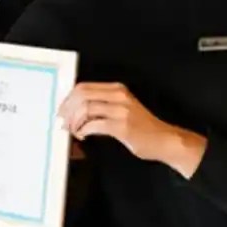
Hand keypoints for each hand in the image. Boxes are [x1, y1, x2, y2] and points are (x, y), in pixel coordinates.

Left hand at [58, 82, 205, 176]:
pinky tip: (83, 136)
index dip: (68, 98)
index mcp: (117, 89)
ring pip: (85, 108)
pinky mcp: (122, 126)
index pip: (84, 86)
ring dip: (74, 122)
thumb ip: (102, 105)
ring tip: (74, 131)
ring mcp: (121, 110)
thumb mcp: (122, 108)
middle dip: (67, 109)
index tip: (62, 110)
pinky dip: (83, 131)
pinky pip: (93, 125)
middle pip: (82, 95)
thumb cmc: (142, 127)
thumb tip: (75, 111)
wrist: (164, 139)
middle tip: (63, 122)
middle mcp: (119, 95)